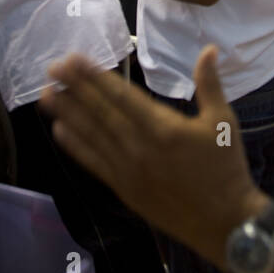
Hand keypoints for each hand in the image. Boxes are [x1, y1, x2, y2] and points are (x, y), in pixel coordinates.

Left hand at [40, 45, 266, 259]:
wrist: (225, 223)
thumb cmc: (226, 169)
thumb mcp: (224, 122)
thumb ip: (209, 84)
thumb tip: (209, 49)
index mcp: (163, 128)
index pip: (121, 96)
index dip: (95, 76)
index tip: (74, 59)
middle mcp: (139, 148)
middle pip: (100, 112)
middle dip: (74, 88)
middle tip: (53, 68)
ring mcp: (128, 171)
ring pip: (92, 136)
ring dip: (67, 113)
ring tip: (46, 94)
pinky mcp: (125, 189)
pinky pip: (95, 163)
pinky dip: (76, 146)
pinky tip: (60, 131)